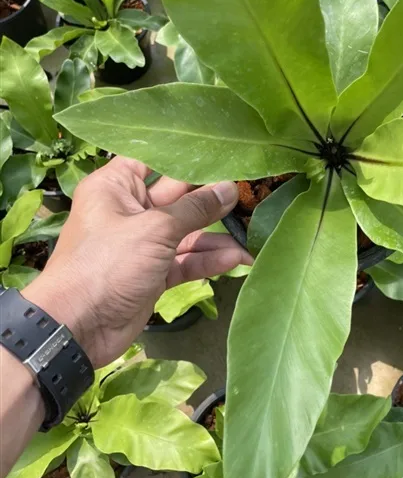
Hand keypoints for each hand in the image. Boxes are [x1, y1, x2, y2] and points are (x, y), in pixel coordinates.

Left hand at [23, 157, 251, 367]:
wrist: (77, 327)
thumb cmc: (108, 263)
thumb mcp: (155, 229)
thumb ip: (196, 209)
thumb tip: (230, 189)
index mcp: (116, 187)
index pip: (153, 159)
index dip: (186, 155)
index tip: (223, 151)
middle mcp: (129, 210)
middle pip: (177, 196)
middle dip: (211, 197)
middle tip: (248, 192)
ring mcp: (142, 243)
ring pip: (186, 231)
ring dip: (215, 235)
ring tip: (249, 233)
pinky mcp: (153, 273)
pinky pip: (185, 260)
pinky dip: (207, 260)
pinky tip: (235, 258)